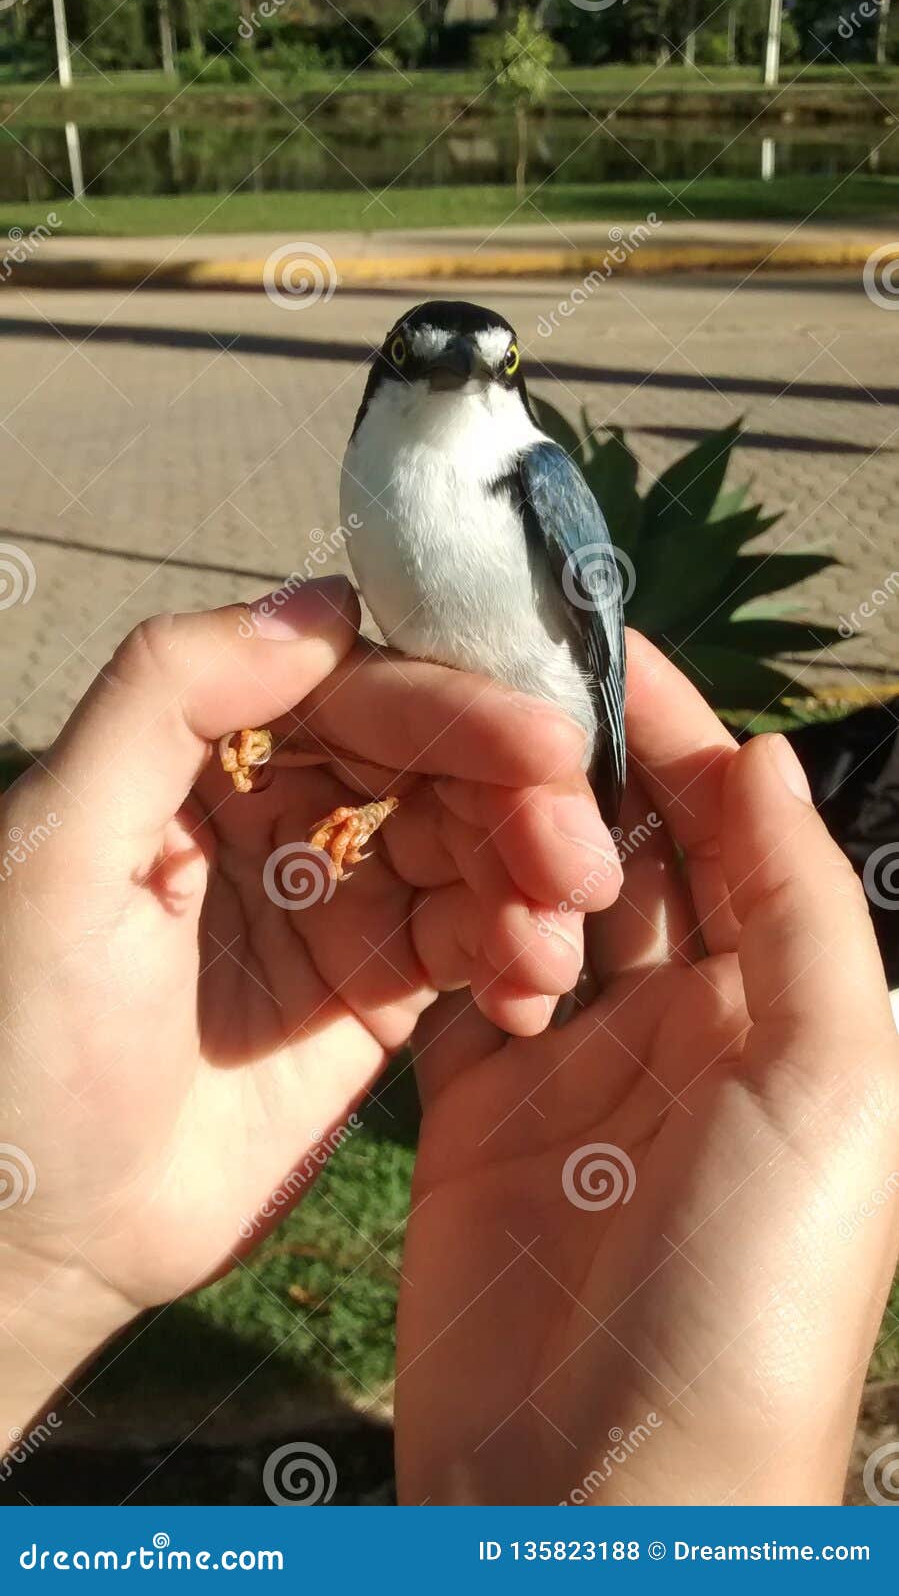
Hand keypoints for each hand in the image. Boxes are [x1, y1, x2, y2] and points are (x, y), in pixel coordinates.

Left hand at [0, 579, 619, 1434]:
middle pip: (431, 761)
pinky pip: (472, 942)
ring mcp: (331, 899)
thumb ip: (170, 696)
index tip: (545, 741)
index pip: (352, 691)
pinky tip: (534, 985)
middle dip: (517, 796)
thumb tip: (326, 605)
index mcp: (199, 752)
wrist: (37, 1237)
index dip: (453, 706)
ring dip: (532, 878)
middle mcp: (275, 810)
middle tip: (577, 855)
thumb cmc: (15, 1038)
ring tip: (555, 939)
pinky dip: (518, 950)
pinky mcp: (373, 990)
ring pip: (469, 846)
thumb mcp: (62, 845)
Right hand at [395, 633, 898, 1505]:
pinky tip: (408, 866)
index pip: (725, 827)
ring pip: (536, 906)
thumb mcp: (836, 1079)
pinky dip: (440, 926)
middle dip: (570, 767)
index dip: (669, 731)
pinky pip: (458, 986)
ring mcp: (578, 1068)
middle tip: (493, 686)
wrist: (608, 1487)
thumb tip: (762, 752)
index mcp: (786, 1004)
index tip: (596, 643)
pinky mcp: (481, 1113)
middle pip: (628, 853)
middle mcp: (687, 1024)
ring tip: (443, 766)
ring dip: (497, 840)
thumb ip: (805, 905)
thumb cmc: (755, 1289)